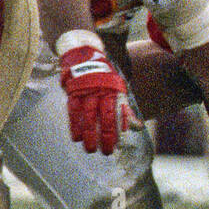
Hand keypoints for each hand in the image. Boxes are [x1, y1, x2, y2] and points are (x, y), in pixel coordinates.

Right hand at [58, 39, 141, 154]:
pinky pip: (73, 112)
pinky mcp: (72, 93)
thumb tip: (136, 127)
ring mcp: (85, 92)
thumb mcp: (119, 88)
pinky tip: (76, 138)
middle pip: (103, 118)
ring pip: (88, 117)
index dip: (117, 131)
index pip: (116, 114)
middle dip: (105, 136)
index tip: (117, 145)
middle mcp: (100, 92)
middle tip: (105, 152)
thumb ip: (125, 109)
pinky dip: (75, 125)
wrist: (85, 55)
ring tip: (89, 149)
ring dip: (89, 135)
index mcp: (114, 91)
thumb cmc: (105, 76)